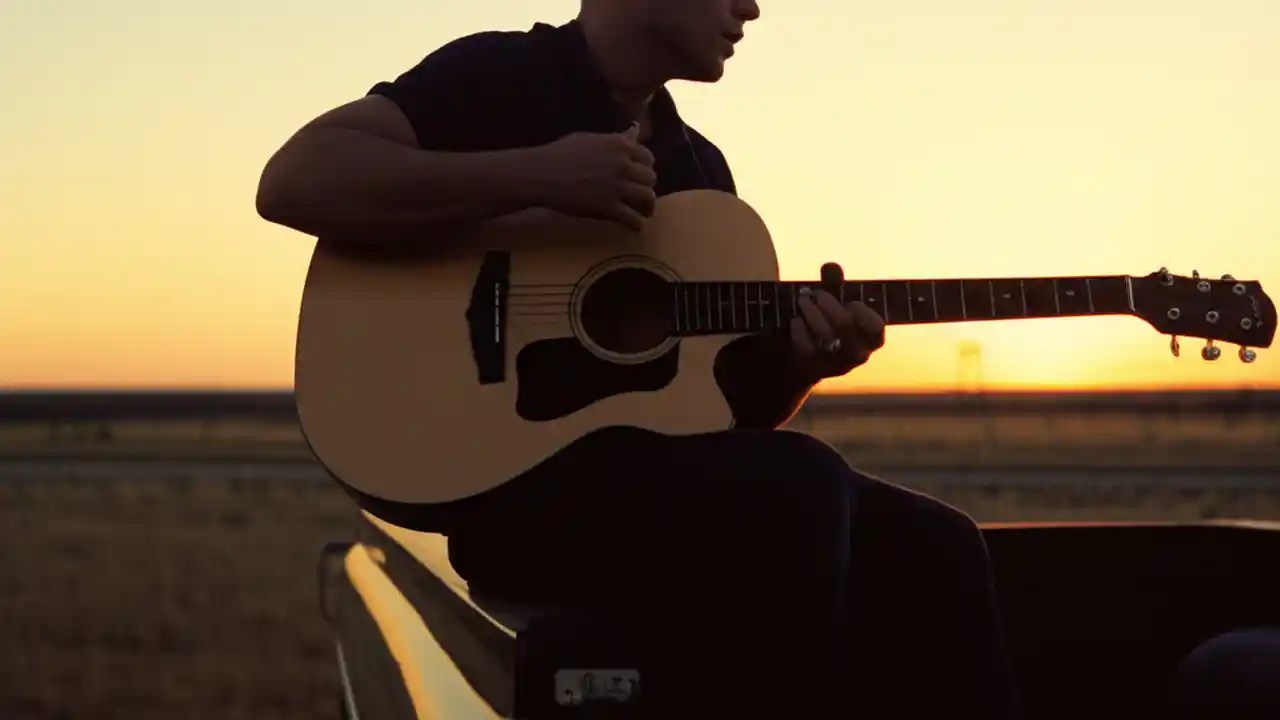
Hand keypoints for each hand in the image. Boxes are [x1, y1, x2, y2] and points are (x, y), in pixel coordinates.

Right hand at [529, 123, 656, 230]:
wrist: (542, 174)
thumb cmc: (561, 153)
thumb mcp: (591, 139)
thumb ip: (616, 139)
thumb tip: (635, 130)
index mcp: (620, 145)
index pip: (648, 157)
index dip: (645, 167)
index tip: (640, 175)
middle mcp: (624, 165)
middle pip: (651, 178)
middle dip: (646, 186)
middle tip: (640, 194)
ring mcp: (618, 187)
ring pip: (647, 197)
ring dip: (647, 206)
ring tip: (644, 212)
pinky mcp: (609, 207)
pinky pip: (632, 218)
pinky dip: (636, 224)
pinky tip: (636, 227)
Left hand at [788, 287, 885, 380]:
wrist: (810, 360)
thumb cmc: (832, 325)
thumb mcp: (838, 304)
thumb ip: (836, 285)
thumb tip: (831, 267)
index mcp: (871, 340)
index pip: (875, 327)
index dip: (861, 311)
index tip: (850, 302)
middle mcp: (858, 355)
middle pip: (844, 324)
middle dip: (827, 303)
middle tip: (814, 294)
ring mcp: (837, 364)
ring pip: (825, 335)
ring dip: (811, 312)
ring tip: (802, 301)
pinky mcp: (815, 369)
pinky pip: (806, 347)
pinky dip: (799, 330)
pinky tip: (796, 321)